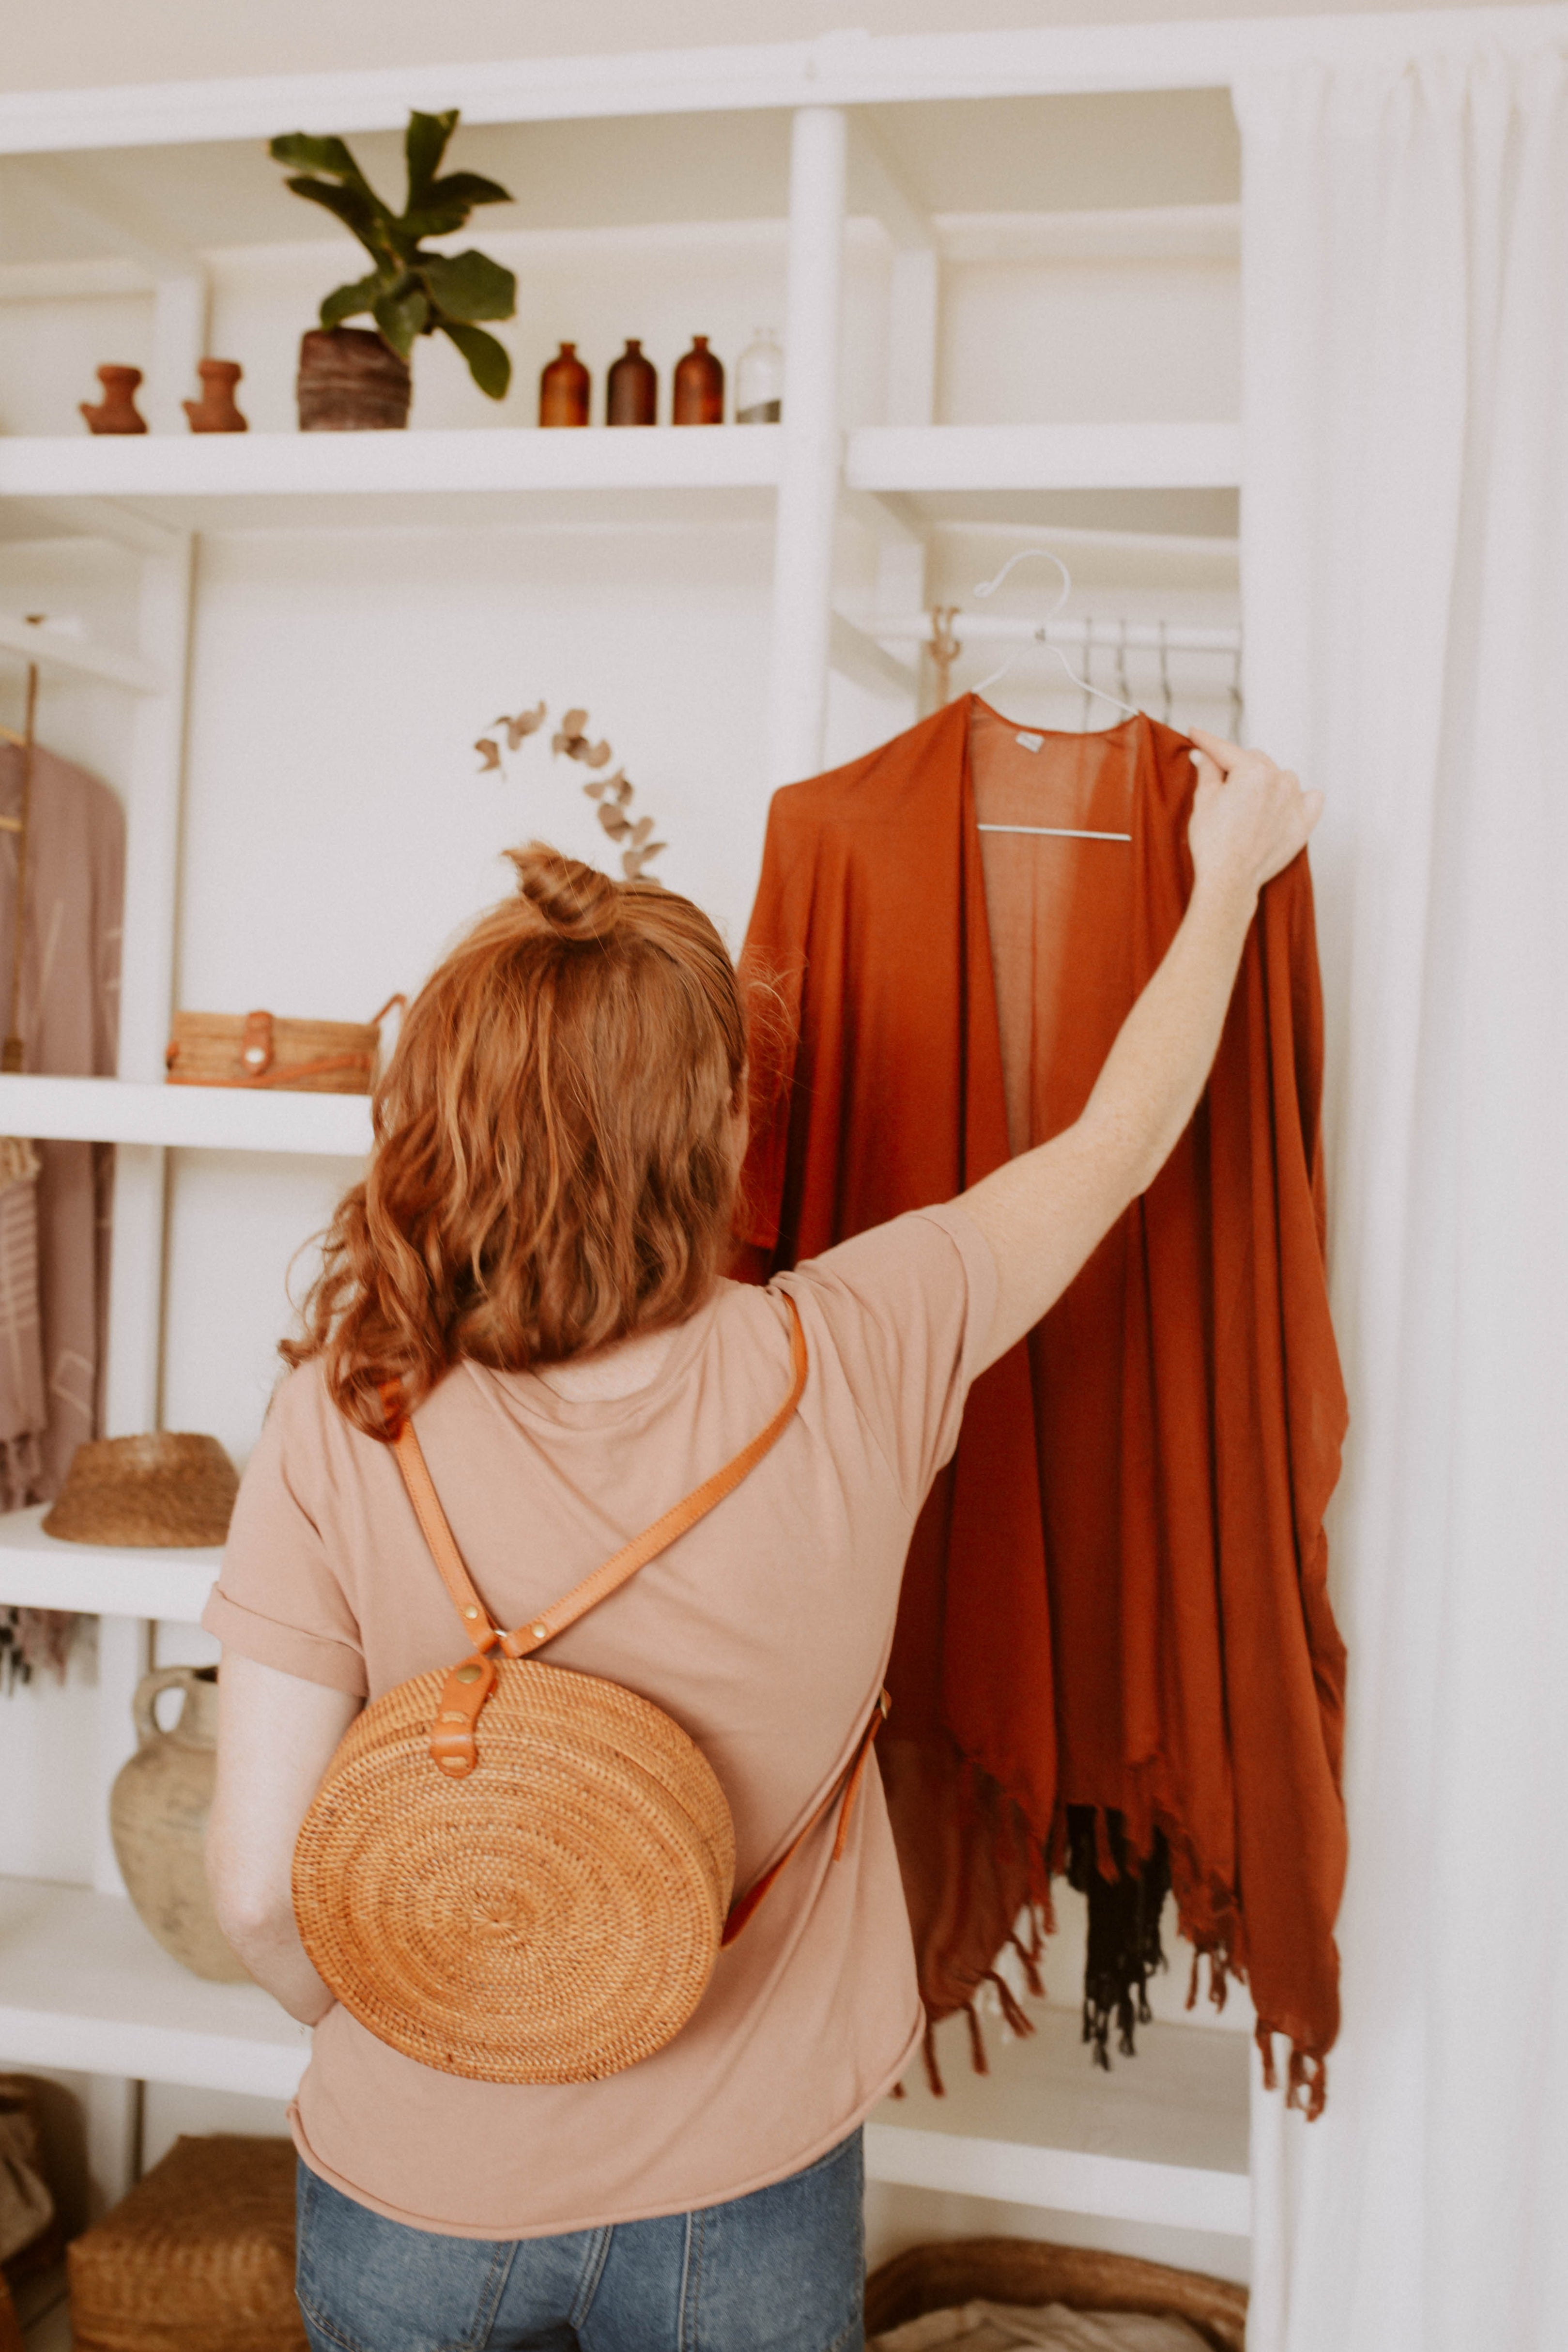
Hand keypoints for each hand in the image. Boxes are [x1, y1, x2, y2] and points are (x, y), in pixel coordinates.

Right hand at [1185, 728, 1322, 904]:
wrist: (1229, 880)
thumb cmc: (1213, 843)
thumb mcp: (1203, 800)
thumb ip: (1207, 770)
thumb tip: (1204, 754)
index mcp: (1253, 771)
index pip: (1227, 750)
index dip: (1207, 742)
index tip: (1195, 734)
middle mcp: (1280, 780)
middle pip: (1256, 760)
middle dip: (1237, 766)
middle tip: (1220, 779)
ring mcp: (1295, 802)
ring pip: (1282, 776)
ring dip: (1267, 780)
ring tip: (1250, 798)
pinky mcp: (1304, 823)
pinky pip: (1311, 798)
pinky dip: (1300, 796)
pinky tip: (1286, 801)